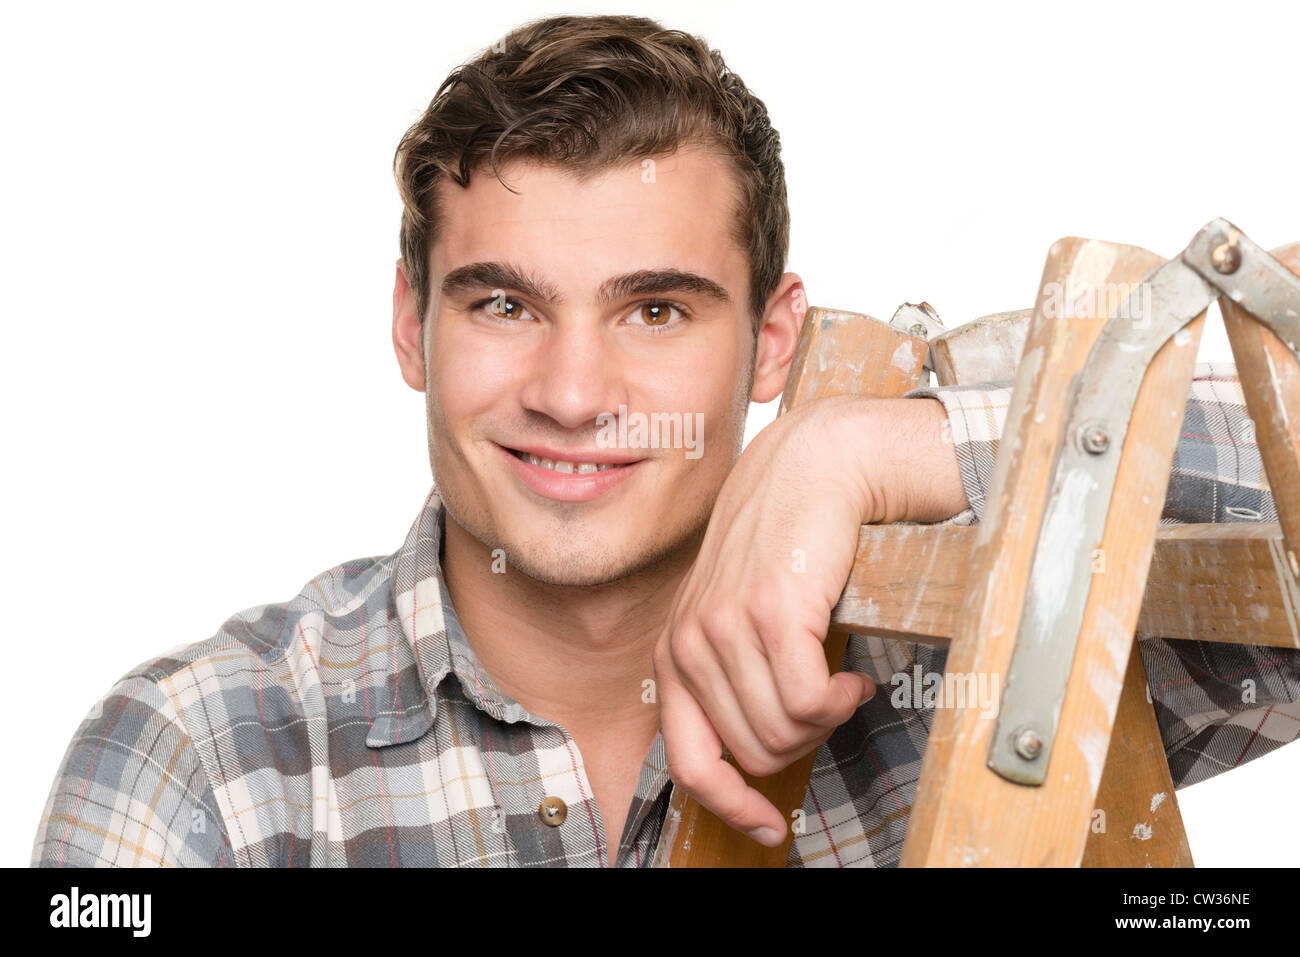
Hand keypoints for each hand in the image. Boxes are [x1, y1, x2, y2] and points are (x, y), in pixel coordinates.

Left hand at [653, 394, 962, 845]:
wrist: (812, 470)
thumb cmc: (780, 548)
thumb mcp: (735, 617)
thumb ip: (731, 678)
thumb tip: (760, 759)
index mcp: (673, 654)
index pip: (688, 763)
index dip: (731, 806)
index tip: (769, 827)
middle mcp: (688, 646)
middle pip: (755, 753)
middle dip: (803, 744)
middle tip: (829, 705)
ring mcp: (725, 629)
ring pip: (786, 732)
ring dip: (827, 720)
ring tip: (842, 683)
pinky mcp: (771, 614)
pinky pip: (811, 704)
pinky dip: (842, 702)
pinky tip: (852, 677)